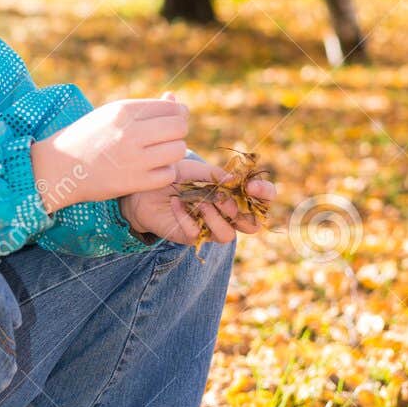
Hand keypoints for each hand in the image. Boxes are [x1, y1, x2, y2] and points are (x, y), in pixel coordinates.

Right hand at [30, 95, 188, 212]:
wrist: (58, 167)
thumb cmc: (87, 137)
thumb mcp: (110, 114)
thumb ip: (144, 108)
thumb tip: (176, 101)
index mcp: (123, 110)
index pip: (171, 108)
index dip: (174, 116)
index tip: (165, 124)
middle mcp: (130, 132)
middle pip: (179, 127)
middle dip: (176, 133)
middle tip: (164, 140)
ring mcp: (133, 159)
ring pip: (178, 150)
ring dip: (172, 153)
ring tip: (157, 155)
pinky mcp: (134, 182)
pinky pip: (168, 174)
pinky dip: (164, 173)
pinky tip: (151, 170)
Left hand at [119, 156, 277, 245]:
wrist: (143, 190)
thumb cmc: (173, 177)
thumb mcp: (193, 169)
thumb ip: (213, 174)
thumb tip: (234, 180)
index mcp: (233, 195)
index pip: (261, 200)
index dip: (264, 194)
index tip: (252, 185)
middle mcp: (226, 215)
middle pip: (251, 225)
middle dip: (245, 212)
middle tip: (226, 198)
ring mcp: (209, 228)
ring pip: (227, 235)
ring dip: (216, 218)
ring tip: (200, 202)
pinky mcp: (191, 237)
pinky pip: (197, 234)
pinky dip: (186, 217)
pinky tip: (175, 203)